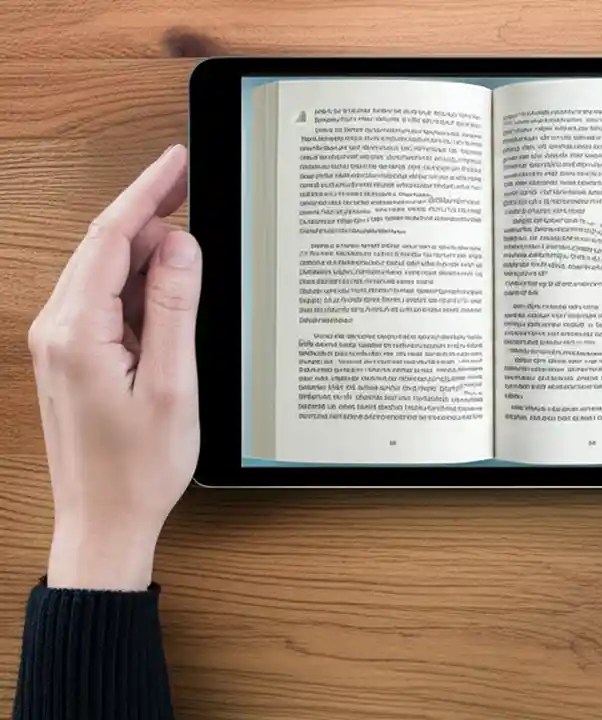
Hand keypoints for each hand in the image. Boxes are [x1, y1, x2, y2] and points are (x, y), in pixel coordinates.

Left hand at [28, 145, 200, 589]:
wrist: (104, 521)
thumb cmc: (138, 468)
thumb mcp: (172, 384)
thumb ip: (175, 309)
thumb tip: (182, 248)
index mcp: (77, 332)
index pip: (112, 238)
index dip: (147, 191)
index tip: (175, 161)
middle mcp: (58, 330)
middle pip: (104, 247)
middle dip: (149, 210)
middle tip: (192, 182)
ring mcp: (61, 343)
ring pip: (106, 273)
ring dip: (148, 251)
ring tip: (192, 236)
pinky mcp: (73, 357)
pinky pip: (106, 302)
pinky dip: (140, 285)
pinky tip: (171, 286)